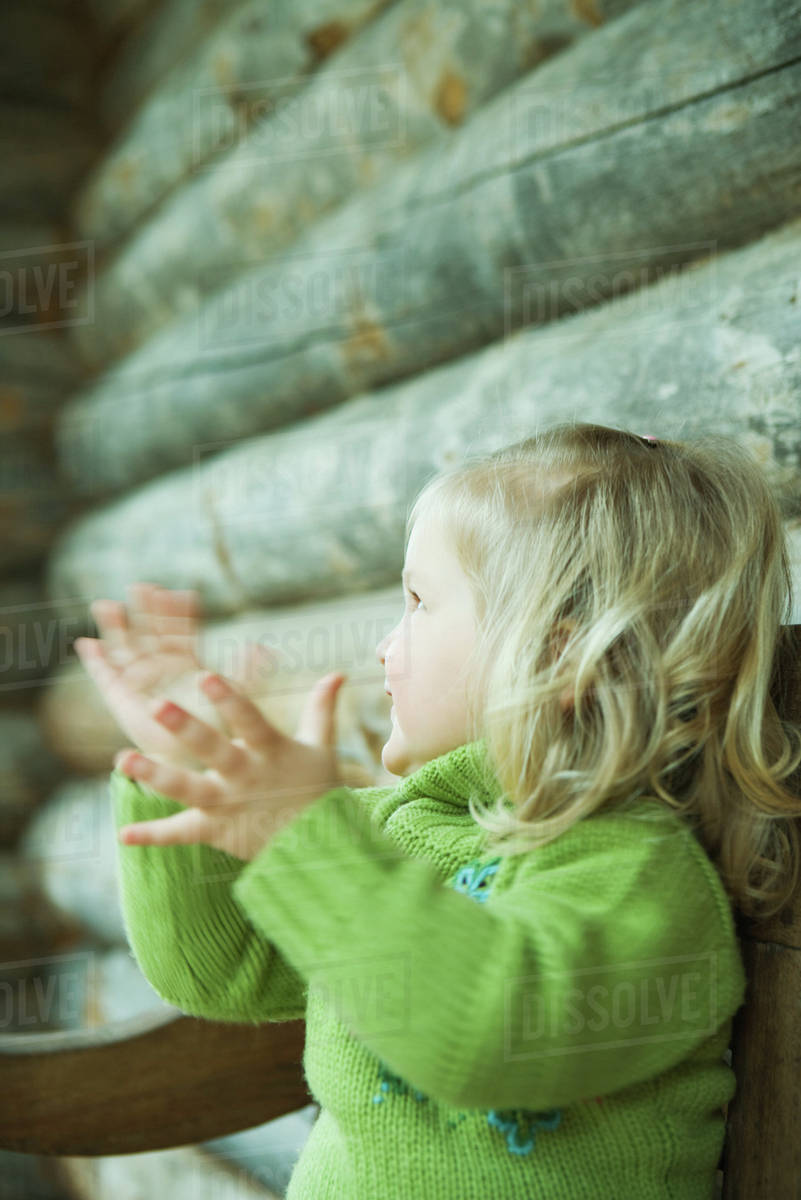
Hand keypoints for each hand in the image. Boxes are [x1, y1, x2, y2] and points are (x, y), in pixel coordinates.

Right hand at [75, 582, 275, 766]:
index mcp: (185, 661)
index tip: (173, 593)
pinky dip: (96, 662)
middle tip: (141, 588)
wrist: (188, 756)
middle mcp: (160, 666)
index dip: (175, 613)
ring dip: (115, 629)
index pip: (180, 631)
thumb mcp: (234, 698)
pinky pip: (106, 677)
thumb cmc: (211, 725)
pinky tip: (87, 645)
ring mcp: (138, 679)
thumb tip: (262, 649)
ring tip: (106, 607)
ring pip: (126, 648)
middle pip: (151, 632)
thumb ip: (247, 674)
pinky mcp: (120, 697)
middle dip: (145, 611)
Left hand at [111, 667, 346, 860]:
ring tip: (123, 761)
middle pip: (213, 750)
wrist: (321, 847)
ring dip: (155, 776)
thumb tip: (338, 673)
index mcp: (271, 751)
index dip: (229, 699)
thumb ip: (321, 708)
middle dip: (185, 727)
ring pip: (188, 789)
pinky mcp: (216, 831)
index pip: (250, 720)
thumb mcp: (321, 747)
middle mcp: (246, 776)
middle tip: (156, 705)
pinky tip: (124, 835)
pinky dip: (154, 836)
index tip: (206, 676)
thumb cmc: (317, 789)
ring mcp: (228, 805)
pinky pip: (182, 834)